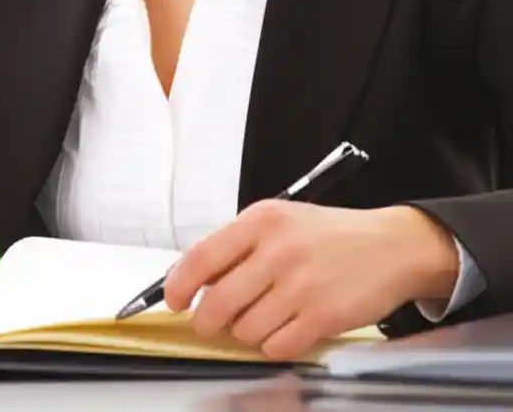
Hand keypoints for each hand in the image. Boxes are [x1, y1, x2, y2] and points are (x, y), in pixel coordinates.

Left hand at [164, 201, 459, 360]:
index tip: (175, 302)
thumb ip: (236, 246)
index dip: (178, 287)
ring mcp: (303, 284)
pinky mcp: (325, 315)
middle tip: (212, 323)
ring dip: (247, 332)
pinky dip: (274, 345)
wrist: (394, 246)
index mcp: (261, 221)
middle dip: (207, 321)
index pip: (199, 258)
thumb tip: (193, 282)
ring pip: (245, 330)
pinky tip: (286, 329)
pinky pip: (277, 346)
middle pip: (217, 303)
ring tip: (264, 318)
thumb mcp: (279, 222)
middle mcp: (279, 250)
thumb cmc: (331, 236)